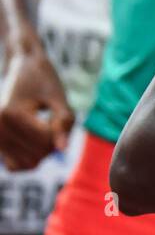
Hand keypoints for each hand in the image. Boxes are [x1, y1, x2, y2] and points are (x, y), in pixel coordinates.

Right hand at [0, 45, 72, 170]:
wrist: (20, 68)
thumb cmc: (42, 80)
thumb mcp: (58, 97)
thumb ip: (64, 121)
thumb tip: (62, 150)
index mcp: (10, 113)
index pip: (45, 141)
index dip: (60, 131)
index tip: (58, 114)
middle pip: (38, 155)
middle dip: (52, 142)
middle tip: (52, 121)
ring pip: (28, 163)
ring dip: (43, 151)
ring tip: (43, 129)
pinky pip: (15, 166)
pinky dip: (30, 158)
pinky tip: (34, 140)